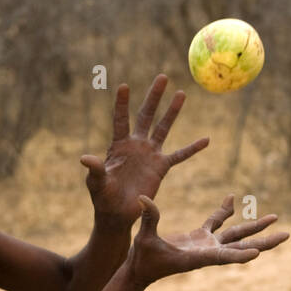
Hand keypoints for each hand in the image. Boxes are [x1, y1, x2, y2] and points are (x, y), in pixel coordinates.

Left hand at [81, 74, 209, 228]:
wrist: (118, 214)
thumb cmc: (103, 198)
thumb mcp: (96, 183)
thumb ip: (94, 169)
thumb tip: (84, 158)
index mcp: (119, 146)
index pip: (120, 120)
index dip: (122, 104)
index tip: (124, 86)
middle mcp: (136, 145)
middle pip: (146, 116)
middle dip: (154, 97)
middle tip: (162, 77)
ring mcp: (150, 154)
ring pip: (163, 128)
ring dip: (172, 112)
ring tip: (181, 93)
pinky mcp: (161, 168)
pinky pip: (180, 155)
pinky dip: (192, 148)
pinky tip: (206, 139)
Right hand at [128, 194, 289, 289]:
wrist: (139, 270)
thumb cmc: (142, 260)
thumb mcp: (144, 239)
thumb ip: (149, 219)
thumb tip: (143, 198)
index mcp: (197, 257)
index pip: (222, 256)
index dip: (239, 255)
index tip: (256, 255)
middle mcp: (207, 252)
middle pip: (241, 246)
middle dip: (264, 241)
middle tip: (286, 235)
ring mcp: (205, 244)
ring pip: (235, 234)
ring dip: (255, 227)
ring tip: (275, 218)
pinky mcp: (199, 237)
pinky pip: (217, 222)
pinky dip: (226, 211)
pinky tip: (233, 199)